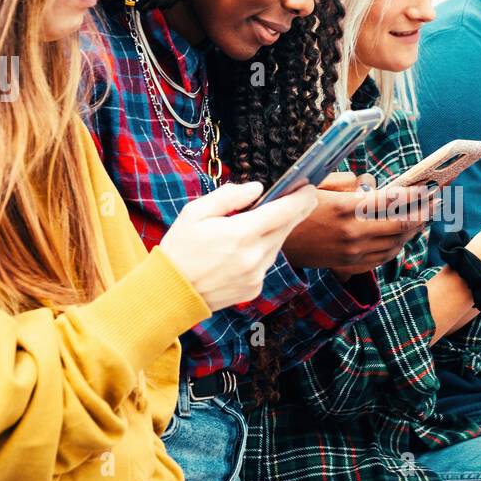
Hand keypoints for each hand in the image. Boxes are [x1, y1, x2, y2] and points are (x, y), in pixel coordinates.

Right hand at [160, 182, 316, 311]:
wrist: (170, 293)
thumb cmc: (180, 249)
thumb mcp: (195, 212)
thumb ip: (229, 196)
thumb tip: (257, 189)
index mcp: (241, 234)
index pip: (283, 211)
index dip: (301, 198)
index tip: (309, 187)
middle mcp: (254, 256)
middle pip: (286, 228)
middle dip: (295, 211)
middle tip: (302, 196)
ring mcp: (256, 275)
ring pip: (277, 245)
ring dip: (276, 231)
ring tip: (266, 220)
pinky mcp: (254, 288)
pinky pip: (266, 263)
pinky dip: (262, 252)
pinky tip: (245, 248)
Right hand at [282, 172, 434, 278]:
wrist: (276, 243)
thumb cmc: (296, 208)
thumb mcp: (318, 185)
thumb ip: (348, 181)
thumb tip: (371, 183)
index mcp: (346, 208)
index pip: (391, 201)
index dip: (415, 196)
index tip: (429, 190)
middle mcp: (353, 232)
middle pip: (399, 225)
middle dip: (421, 214)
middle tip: (435, 204)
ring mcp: (352, 252)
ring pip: (394, 244)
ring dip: (412, 232)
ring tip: (422, 220)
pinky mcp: (348, 265)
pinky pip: (382, 259)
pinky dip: (396, 248)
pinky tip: (402, 239)